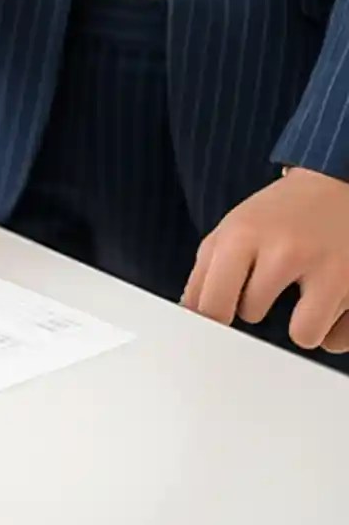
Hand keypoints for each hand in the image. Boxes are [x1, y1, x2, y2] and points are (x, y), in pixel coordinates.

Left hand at [182, 167, 348, 352]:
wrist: (339, 184)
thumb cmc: (280, 213)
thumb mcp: (231, 230)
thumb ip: (203, 274)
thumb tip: (191, 318)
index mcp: (245, 236)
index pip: (212, 305)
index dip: (212, 317)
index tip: (218, 317)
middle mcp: (287, 251)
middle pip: (253, 314)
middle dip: (257, 302)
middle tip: (272, 277)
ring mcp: (332, 269)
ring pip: (302, 334)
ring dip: (299, 323)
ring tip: (303, 295)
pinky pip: (338, 340)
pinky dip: (334, 329)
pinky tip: (331, 303)